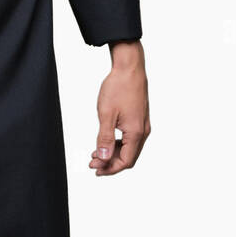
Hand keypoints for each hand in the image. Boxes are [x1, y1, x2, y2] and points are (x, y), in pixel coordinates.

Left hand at [89, 40, 149, 175]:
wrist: (129, 68)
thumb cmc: (118, 87)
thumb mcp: (106, 114)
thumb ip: (104, 138)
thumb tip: (103, 158)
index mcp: (136, 132)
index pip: (125, 161)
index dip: (109, 168)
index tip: (95, 168)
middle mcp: (143, 131)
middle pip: (129, 157)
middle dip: (110, 163)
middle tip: (92, 162)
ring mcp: (143, 125)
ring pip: (130, 148)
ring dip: (114, 153)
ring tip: (96, 153)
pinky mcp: (140, 119)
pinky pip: (131, 139)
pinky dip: (119, 144)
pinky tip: (106, 141)